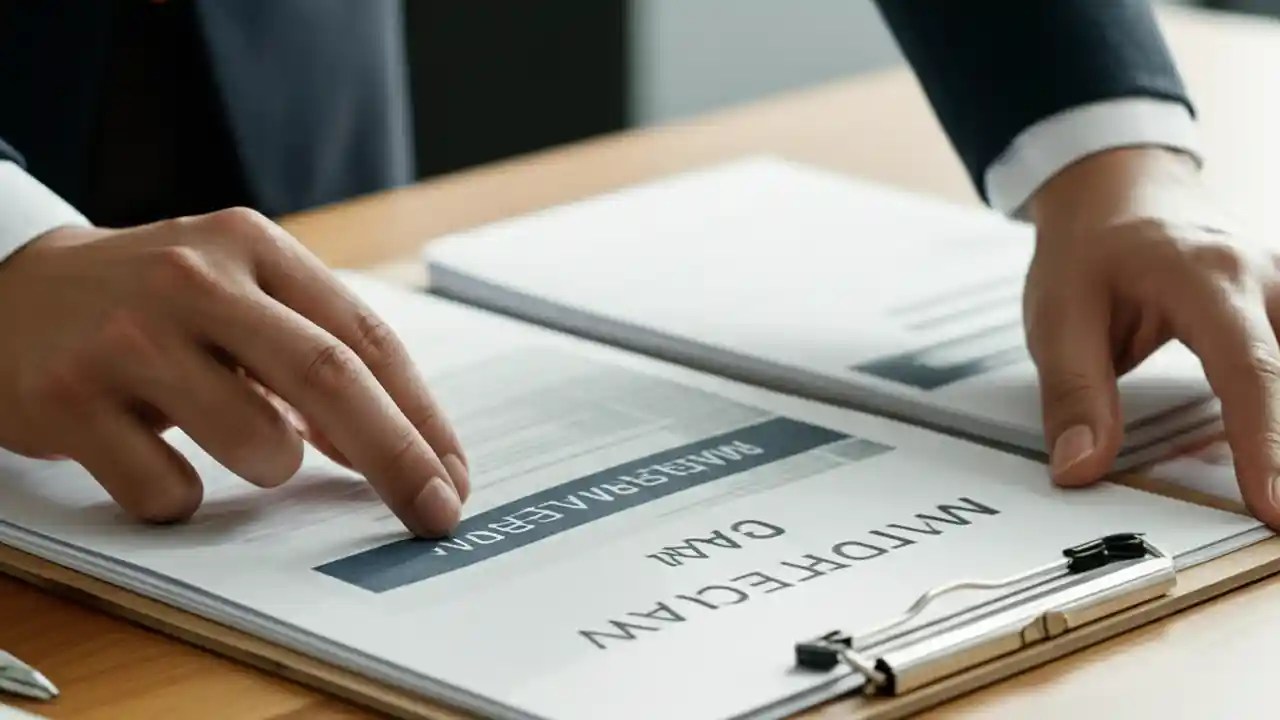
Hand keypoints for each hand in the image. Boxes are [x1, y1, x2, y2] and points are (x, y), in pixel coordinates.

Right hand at [0, 208, 468, 535]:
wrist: (2, 289)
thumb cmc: (150, 302)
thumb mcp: (236, 293)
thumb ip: (313, 355)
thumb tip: (395, 445)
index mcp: (252, 245)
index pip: (366, 338)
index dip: (422, 417)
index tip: (452, 476)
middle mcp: (194, 279)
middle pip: (331, 380)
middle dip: (397, 458)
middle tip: (433, 513)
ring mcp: (127, 338)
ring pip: (257, 445)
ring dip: (269, 467)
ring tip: (227, 435)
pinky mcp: (67, 400)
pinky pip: (169, 491)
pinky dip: (181, 495)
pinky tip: (147, 451)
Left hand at [1025, 147, 1279, 526]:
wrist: (1119, 191)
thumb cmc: (1088, 250)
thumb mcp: (1058, 316)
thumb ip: (1073, 394)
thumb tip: (1080, 467)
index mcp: (1207, 278)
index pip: (1249, 371)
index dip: (1265, 445)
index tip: (1273, 508)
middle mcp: (1266, 279)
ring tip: (1278, 495)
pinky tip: (1277, 459)